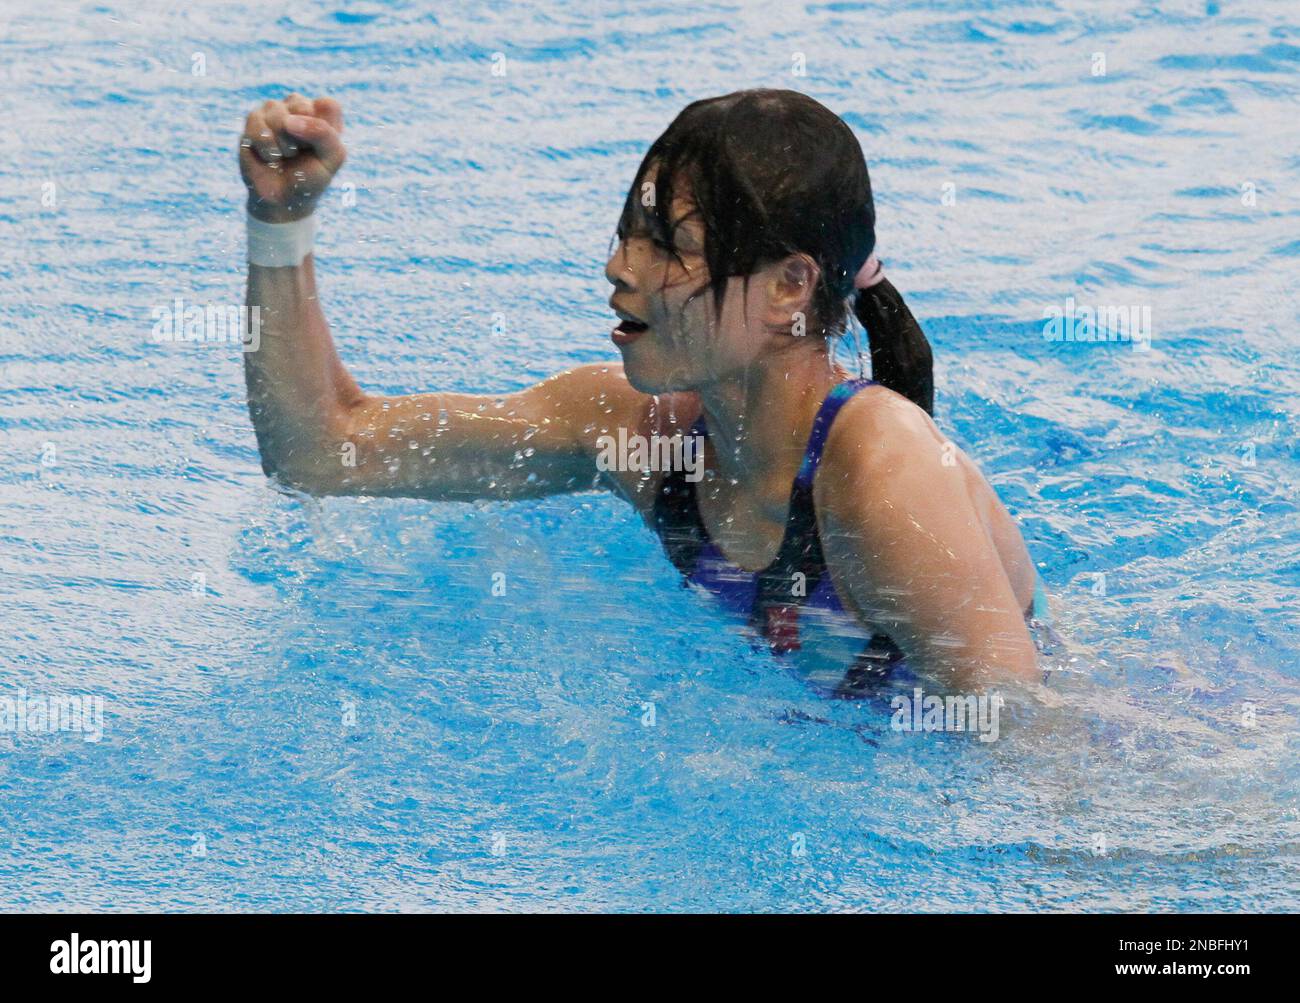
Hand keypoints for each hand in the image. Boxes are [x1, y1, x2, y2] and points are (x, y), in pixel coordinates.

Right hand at [239, 94, 345, 222]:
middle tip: (300, 153)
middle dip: (301, 138)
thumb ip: (324, 134)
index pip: (328, 106)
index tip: (319, 149)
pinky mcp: (254, 119)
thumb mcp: (332, 160)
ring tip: (284, 156)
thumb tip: (289, 121)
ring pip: (278, 113)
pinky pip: (256, 121)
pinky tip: (269, 156)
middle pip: (302, 106)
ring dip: (283, 143)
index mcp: (323, 115)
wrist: (282, 200)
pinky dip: (266, 146)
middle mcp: (299, 107)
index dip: (323, 129)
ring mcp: (275, 111)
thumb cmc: (310, 178)